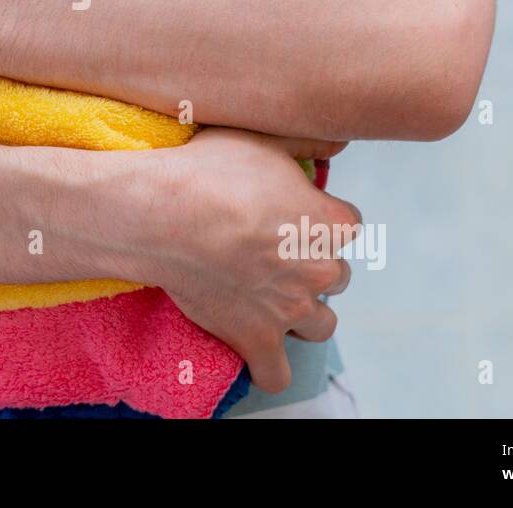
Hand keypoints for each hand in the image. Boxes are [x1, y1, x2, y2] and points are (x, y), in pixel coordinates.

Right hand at [138, 128, 357, 392]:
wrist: (164, 215)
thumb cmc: (209, 172)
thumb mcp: (264, 138)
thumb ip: (309, 140)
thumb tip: (338, 143)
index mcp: (331, 223)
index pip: (348, 225)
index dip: (318, 218)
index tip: (291, 213)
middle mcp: (321, 270)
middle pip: (337, 275)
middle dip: (311, 265)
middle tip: (273, 251)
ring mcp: (290, 310)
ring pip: (321, 325)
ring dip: (303, 314)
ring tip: (273, 297)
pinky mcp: (256, 339)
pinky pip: (277, 374)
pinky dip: (270, 368)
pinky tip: (259, 352)